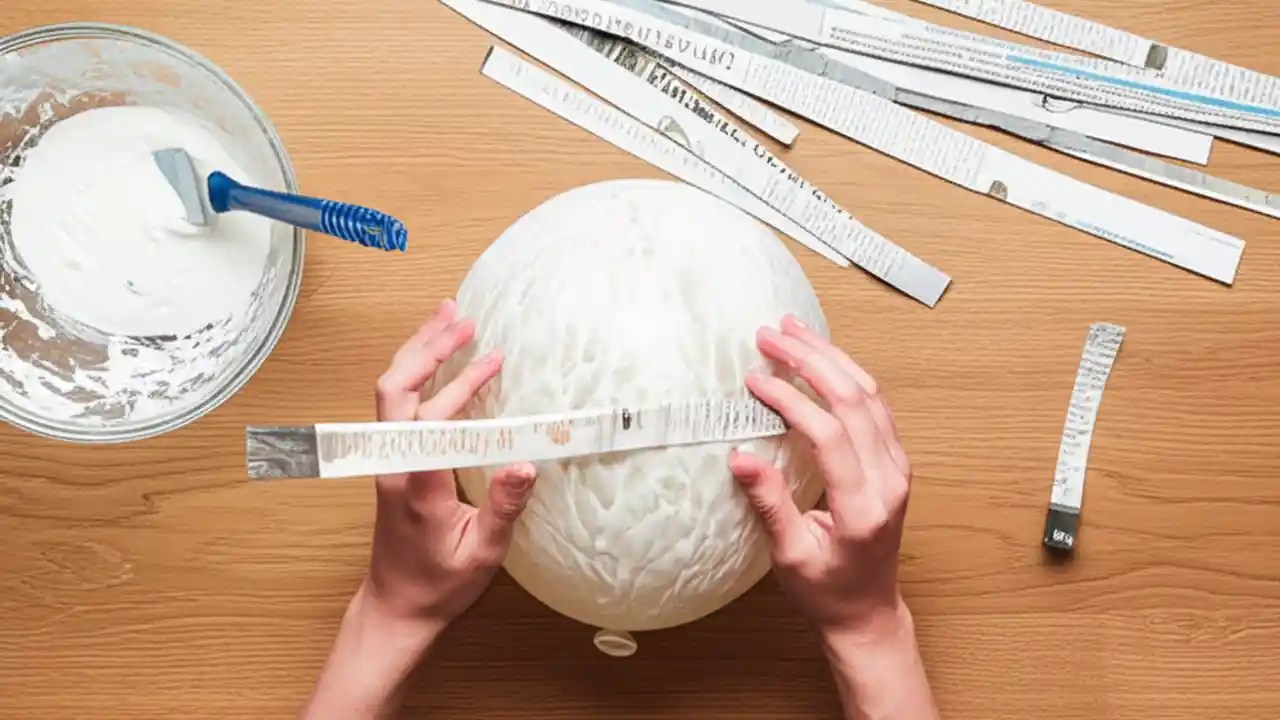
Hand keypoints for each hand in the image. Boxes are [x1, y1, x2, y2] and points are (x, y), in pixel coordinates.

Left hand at [365, 297, 537, 629]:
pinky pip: (398, 407)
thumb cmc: (437, 585)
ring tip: (450, 320)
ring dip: (420, 353)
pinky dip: (418, 373)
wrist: (395, 607)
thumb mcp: (482, 554)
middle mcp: (393, 465)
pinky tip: (440, 360)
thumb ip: (504, 508)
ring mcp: (387, 461)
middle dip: (429, 348)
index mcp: (415, 484)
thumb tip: (526, 465)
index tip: (492, 359)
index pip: (427, 420)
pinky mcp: (392, 461)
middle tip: (463, 319)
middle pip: (396, 389)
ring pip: (392, 392)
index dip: (456, 384)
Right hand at [730, 315, 936, 718]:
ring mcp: (898, 468)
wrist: (868, 610)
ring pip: (871, 395)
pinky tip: (822, 357)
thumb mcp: (789, 556)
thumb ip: (769, 504)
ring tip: (793, 331)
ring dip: (831, 358)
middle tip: (772, 335)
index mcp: (863, 507)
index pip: (828, 435)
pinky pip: (876, 405)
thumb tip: (740, 458)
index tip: (756, 380)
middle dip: (811, 360)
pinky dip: (847, 374)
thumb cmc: (827, 590)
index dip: (791, 400)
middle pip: (855, 401)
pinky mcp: (895, 462)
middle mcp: (889, 481)